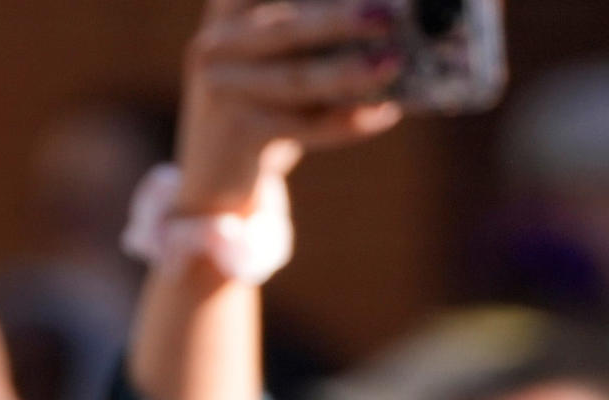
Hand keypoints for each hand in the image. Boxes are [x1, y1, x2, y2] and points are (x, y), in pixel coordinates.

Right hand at [178, 0, 405, 215]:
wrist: (217, 175)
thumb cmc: (263, 103)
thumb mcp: (276, 57)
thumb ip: (312, 33)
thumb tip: (384, 21)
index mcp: (229, 12)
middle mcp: (216, 45)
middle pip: (287, 29)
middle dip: (340, 19)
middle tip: (389, 13)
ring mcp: (221, 90)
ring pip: (295, 78)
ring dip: (348, 72)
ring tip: (392, 63)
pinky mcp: (235, 134)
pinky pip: (300, 126)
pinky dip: (344, 123)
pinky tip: (382, 114)